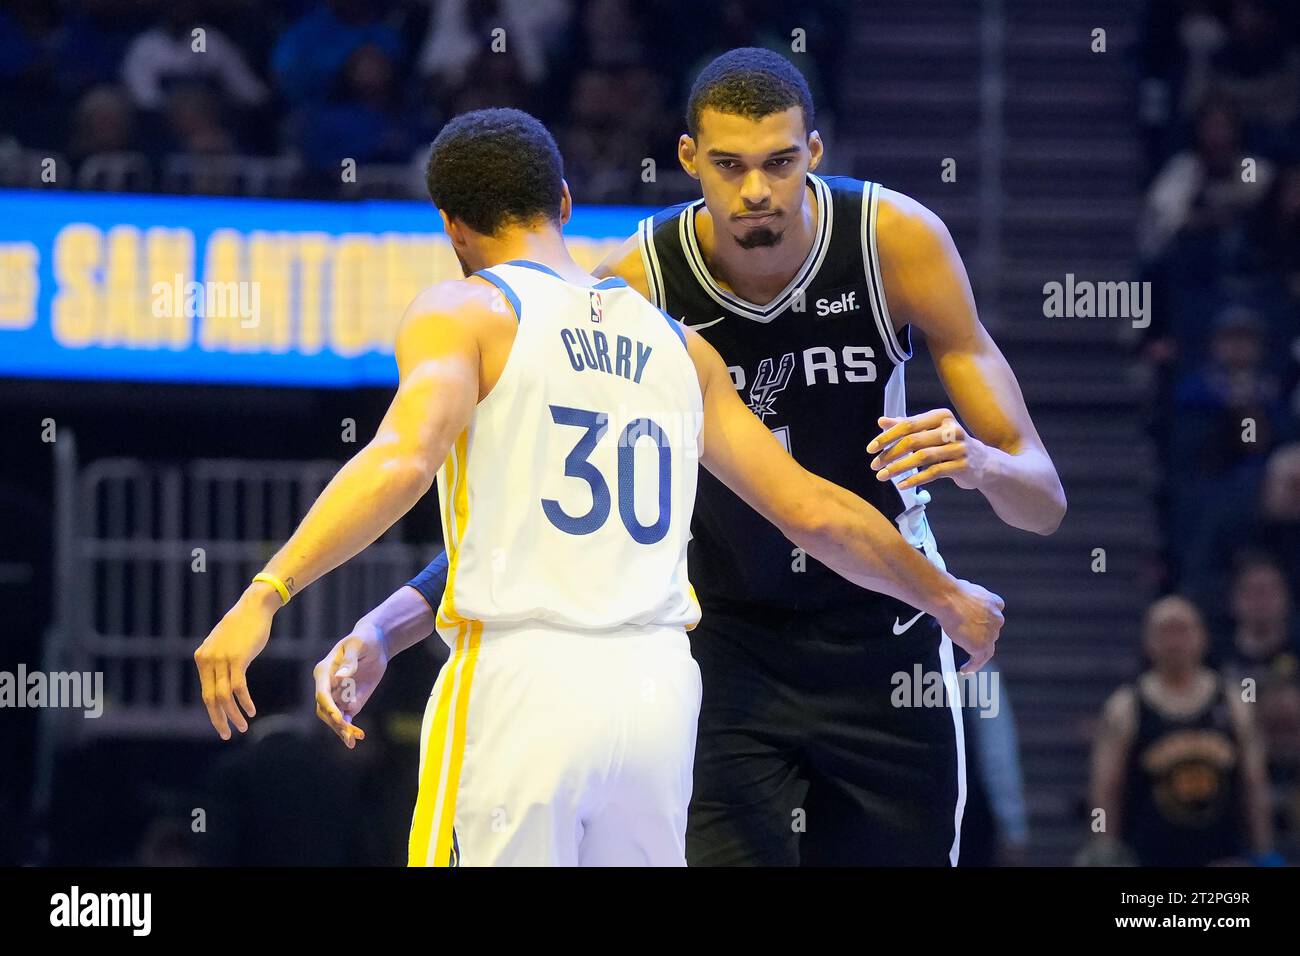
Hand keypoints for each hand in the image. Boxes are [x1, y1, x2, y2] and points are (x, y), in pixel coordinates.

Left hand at [194, 585, 278, 739]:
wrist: (254, 606)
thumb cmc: (243, 625)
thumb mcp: (224, 643)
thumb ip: (219, 659)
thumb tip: (221, 676)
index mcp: (202, 658)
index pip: (206, 692)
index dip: (214, 711)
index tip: (222, 723)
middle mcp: (207, 660)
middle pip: (211, 698)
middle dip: (219, 719)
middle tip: (226, 735)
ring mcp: (221, 660)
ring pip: (224, 696)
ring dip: (233, 715)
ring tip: (243, 727)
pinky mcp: (237, 659)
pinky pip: (239, 687)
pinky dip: (244, 702)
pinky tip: (251, 711)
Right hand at [313, 622, 388, 748]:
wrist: (375, 643)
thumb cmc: (364, 639)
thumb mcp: (358, 645)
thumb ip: (349, 661)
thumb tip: (339, 677)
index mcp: (324, 671)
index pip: (322, 693)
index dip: (329, 706)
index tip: (339, 716)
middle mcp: (327, 685)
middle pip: (324, 710)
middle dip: (335, 722)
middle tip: (348, 732)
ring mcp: (338, 695)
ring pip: (334, 717)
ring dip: (342, 729)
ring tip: (353, 740)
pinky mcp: (350, 700)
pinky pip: (346, 717)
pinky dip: (350, 727)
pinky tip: (357, 737)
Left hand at [867, 409, 986, 490]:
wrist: (984, 463)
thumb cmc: (949, 444)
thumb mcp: (930, 432)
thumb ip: (907, 425)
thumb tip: (881, 421)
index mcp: (941, 416)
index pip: (908, 424)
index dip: (887, 436)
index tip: (870, 449)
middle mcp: (952, 429)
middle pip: (913, 440)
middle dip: (890, 454)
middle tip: (875, 465)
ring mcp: (959, 448)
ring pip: (922, 457)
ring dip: (899, 468)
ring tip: (883, 476)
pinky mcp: (962, 466)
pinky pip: (934, 472)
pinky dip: (915, 479)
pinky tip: (901, 485)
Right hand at [935, 578, 1003, 673]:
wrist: (949, 599)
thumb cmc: (952, 591)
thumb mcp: (965, 588)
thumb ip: (967, 598)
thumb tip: (956, 597)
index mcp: (995, 603)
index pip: (996, 613)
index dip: (988, 621)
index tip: (980, 626)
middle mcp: (997, 618)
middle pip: (991, 632)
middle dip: (981, 637)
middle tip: (967, 642)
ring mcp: (991, 634)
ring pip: (987, 648)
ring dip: (979, 655)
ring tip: (969, 662)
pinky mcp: (981, 646)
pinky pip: (979, 660)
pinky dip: (972, 666)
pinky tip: (965, 669)